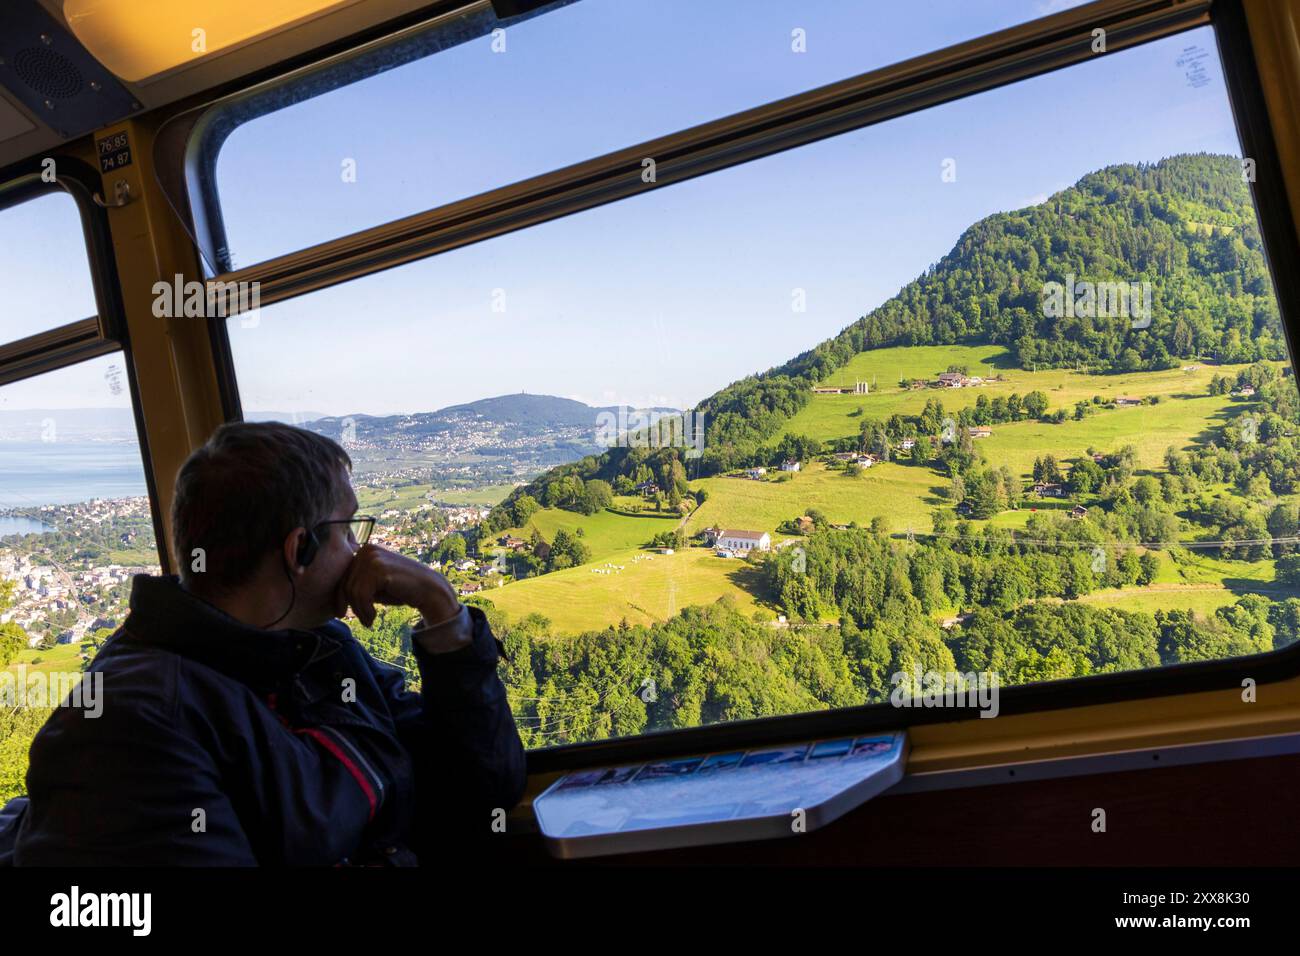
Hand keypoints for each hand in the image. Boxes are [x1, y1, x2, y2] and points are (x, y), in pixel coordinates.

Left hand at [337, 544, 459, 627]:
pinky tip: (373, 618)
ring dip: (360, 611)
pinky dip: (365, 611)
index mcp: (365, 550)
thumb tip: (334, 595)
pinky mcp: (379, 569)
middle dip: (351, 605)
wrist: (429, 590)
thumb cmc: (401, 589)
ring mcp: (373, 558)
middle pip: (345, 583)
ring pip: (352, 591)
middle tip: (364, 620)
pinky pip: (360, 595)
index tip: (341, 613)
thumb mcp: (374, 584)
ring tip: (369, 620)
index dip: (339, 596)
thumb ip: (358, 583)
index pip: (343, 575)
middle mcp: (367, 549)